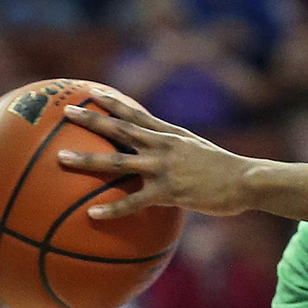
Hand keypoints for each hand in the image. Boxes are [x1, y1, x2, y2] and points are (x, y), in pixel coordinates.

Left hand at [57, 92, 250, 219]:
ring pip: (117, 162)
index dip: (111, 102)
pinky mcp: (168, 193)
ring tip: (61, 159)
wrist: (246, 181)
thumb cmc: (226, 171)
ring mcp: (163, 169)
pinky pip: (133, 202)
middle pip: (119, 129)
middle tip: (65, 112)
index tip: (89, 93)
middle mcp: (161, 146)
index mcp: (169, 134)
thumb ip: (178, 149)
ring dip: (87, 160)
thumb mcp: (200, 151)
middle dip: (90, 119)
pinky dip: (112, 209)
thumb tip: (164, 156)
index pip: (135, 113)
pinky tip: (93, 214)